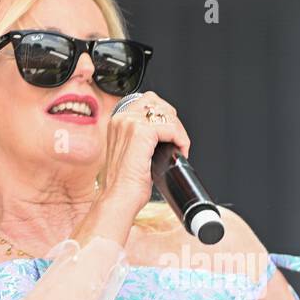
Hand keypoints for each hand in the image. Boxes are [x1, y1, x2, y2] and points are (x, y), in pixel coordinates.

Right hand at [96, 90, 191, 219]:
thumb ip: (143, 138)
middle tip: (178, 141)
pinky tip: (180, 152)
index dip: (165, 116)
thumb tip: (164, 135)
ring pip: (167, 115)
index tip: (171, 135)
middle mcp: (121, 118)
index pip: (147, 101)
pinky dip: (181, 139)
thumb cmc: (125, 183)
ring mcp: (130, 123)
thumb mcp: (132, 153)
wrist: (119, 198)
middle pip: (158, 103)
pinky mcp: (141, 132)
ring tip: (180, 148)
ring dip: (179, 132)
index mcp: (117, 121)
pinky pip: (171, 128)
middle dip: (173, 121)